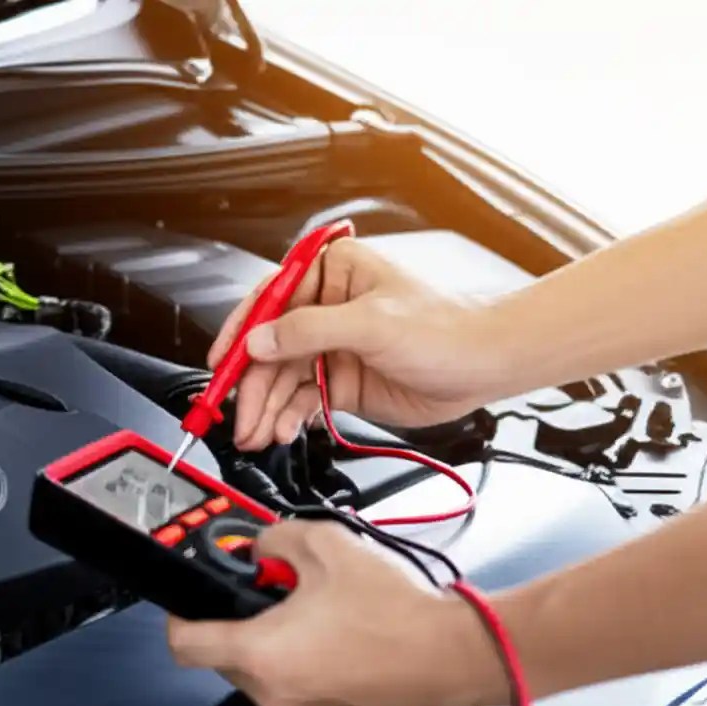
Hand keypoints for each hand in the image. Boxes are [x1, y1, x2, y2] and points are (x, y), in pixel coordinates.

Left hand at [166, 521, 508, 705]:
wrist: (452, 654)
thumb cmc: (394, 610)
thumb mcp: (324, 544)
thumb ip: (275, 539)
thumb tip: (261, 548)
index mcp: (261, 654)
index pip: (183, 642)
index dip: (178, 611)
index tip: (191, 592)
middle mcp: (273, 692)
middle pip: (222, 653)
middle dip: (237, 614)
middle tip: (270, 584)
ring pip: (260, 666)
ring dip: (271, 633)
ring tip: (312, 601)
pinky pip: (294, 679)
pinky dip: (299, 653)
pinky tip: (333, 625)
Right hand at [208, 239, 507, 450]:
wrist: (484, 366)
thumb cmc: (445, 329)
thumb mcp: (372, 323)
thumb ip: (309, 331)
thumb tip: (261, 340)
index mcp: (331, 273)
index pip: (270, 299)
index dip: (241, 331)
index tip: (222, 361)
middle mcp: (326, 308)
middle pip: (270, 346)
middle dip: (252, 383)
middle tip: (238, 413)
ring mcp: (332, 347)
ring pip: (282, 378)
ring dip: (267, 407)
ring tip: (257, 432)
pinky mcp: (340, 381)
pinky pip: (301, 400)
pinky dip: (288, 417)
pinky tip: (282, 430)